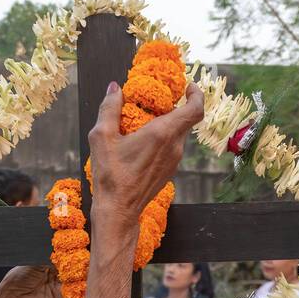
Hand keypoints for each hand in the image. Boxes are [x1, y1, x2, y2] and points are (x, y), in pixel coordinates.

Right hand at [88, 81, 204, 222]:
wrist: (119, 211)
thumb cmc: (111, 176)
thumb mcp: (102, 137)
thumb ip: (109, 108)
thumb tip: (114, 88)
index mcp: (163, 134)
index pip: (195, 109)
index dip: (197, 94)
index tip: (188, 86)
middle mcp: (174, 147)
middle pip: (186, 120)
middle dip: (177, 106)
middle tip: (159, 99)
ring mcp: (174, 161)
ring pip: (178, 134)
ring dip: (167, 124)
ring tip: (145, 121)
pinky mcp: (169, 171)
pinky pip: (172, 147)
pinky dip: (164, 139)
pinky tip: (143, 141)